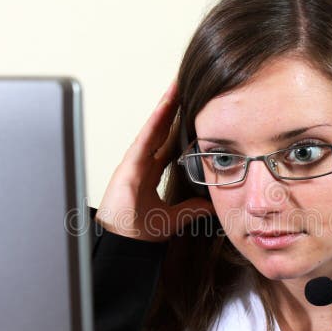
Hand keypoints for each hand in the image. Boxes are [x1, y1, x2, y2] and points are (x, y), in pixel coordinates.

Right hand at [95, 81, 214, 241]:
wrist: (121, 243)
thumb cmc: (136, 231)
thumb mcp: (172, 218)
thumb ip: (190, 210)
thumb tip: (210, 206)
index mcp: (149, 173)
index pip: (166, 143)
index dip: (176, 125)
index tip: (188, 109)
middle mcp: (141, 163)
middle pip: (159, 129)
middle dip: (171, 108)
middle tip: (183, 86)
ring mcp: (134, 162)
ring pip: (152, 128)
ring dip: (164, 107)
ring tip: (175, 86)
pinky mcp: (128, 165)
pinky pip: (145, 138)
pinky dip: (155, 122)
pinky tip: (164, 106)